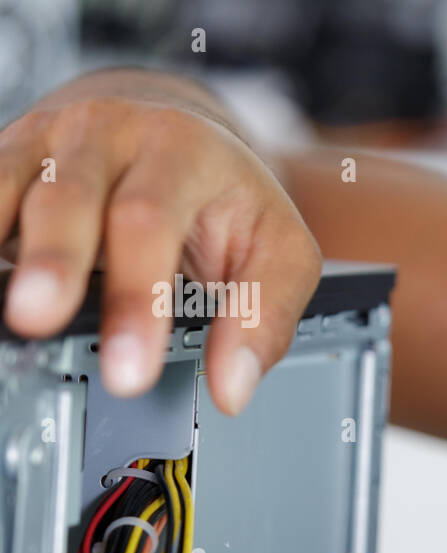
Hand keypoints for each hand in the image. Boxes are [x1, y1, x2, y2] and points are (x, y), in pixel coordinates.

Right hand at [0, 71, 321, 413]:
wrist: (179, 129)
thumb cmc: (228, 195)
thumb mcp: (278, 248)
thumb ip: (264, 316)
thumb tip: (232, 387)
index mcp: (182, 150)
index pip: (151, 222)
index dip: (137, 297)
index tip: (130, 368)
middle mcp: (109, 133)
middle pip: (72, 198)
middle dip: (56, 265)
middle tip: (39, 322)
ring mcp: (50, 140)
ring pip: (12, 186)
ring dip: (5, 248)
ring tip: (5, 309)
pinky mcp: (11, 156)